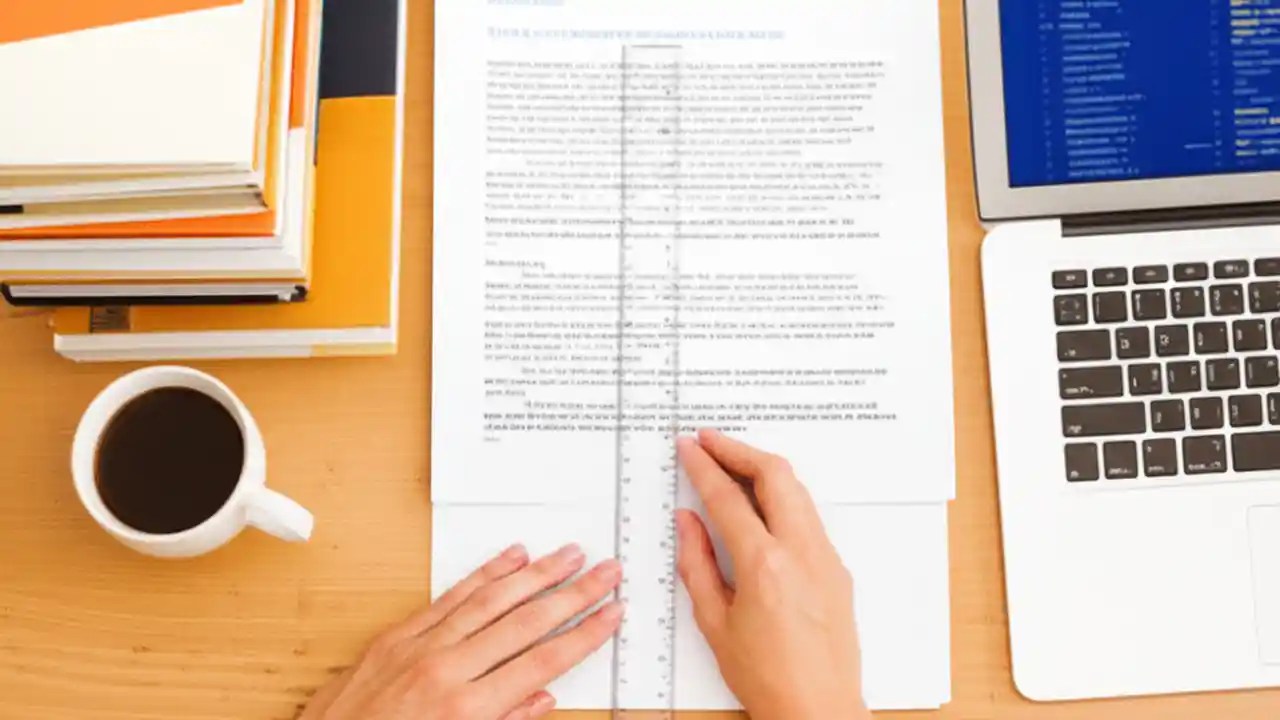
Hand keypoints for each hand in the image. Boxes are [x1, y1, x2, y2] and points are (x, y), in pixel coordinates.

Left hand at [301, 544, 623, 719]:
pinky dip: (483, 575)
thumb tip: (543, 697)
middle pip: (526, 621)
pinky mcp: (396, 636)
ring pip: (492, 599)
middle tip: (606, 571)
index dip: (584, 634)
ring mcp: (419, 647)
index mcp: (466, 710)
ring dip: (536, 574)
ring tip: (569, 555)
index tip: (611, 614)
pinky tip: (510, 559)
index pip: (543, 661)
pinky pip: (449, 597)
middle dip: (573, 593)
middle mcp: (446, 670)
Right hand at [675, 429, 868, 719]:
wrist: (817, 709)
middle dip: (738, 450)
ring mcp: (825, 557)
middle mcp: (801, 552)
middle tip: (709, 441)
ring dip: (764, 469)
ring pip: (797, 490)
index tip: (688, 449)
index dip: (703, 466)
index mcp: (764, 565)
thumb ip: (697, 563)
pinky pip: (808, 516)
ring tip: (733, 463)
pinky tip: (762, 503)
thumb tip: (688, 520)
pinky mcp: (837, 568)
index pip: (728, 497)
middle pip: (774, 475)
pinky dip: (783, 496)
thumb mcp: (714, 622)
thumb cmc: (766, 678)